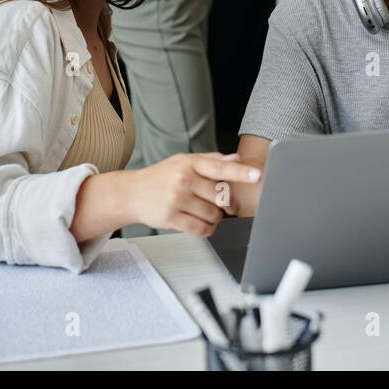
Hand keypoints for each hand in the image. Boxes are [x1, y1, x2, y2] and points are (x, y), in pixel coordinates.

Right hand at [125, 153, 261, 235]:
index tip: (257, 175)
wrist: (131, 193)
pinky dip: (206, 229)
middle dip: (225, 205)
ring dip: (215, 219)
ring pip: (213, 216)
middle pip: (221, 197)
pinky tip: (201, 224)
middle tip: (219, 204)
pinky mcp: (170, 218)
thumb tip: (236, 159)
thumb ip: (210, 160)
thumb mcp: (183, 161)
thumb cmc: (161, 176)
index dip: (240, 173)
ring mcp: (176, 199)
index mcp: (189, 163)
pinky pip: (200, 229)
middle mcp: (183, 179)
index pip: (220, 168)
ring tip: (204, 212)